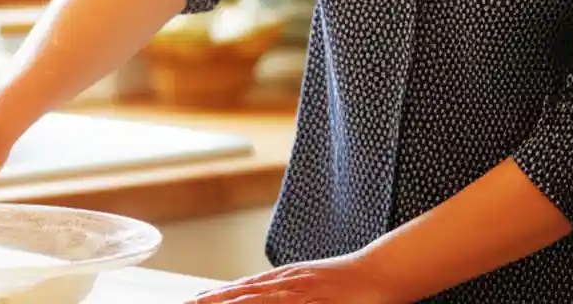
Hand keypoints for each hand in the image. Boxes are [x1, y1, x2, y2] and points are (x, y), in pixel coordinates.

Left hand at [184, 251, 398, 303]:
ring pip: (257, 299)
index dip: (214, 297)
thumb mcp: (313, 287)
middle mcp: (288, 282)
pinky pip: (285, 303)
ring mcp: (300, 289)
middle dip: (211, 302)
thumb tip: (266, 296)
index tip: (190, 302)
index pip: (241, 290)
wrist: (382, 271)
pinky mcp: (315, 296)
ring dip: (228, 303)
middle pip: (242, 294)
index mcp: (285, 280)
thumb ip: (288, 293)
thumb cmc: (350, 284)